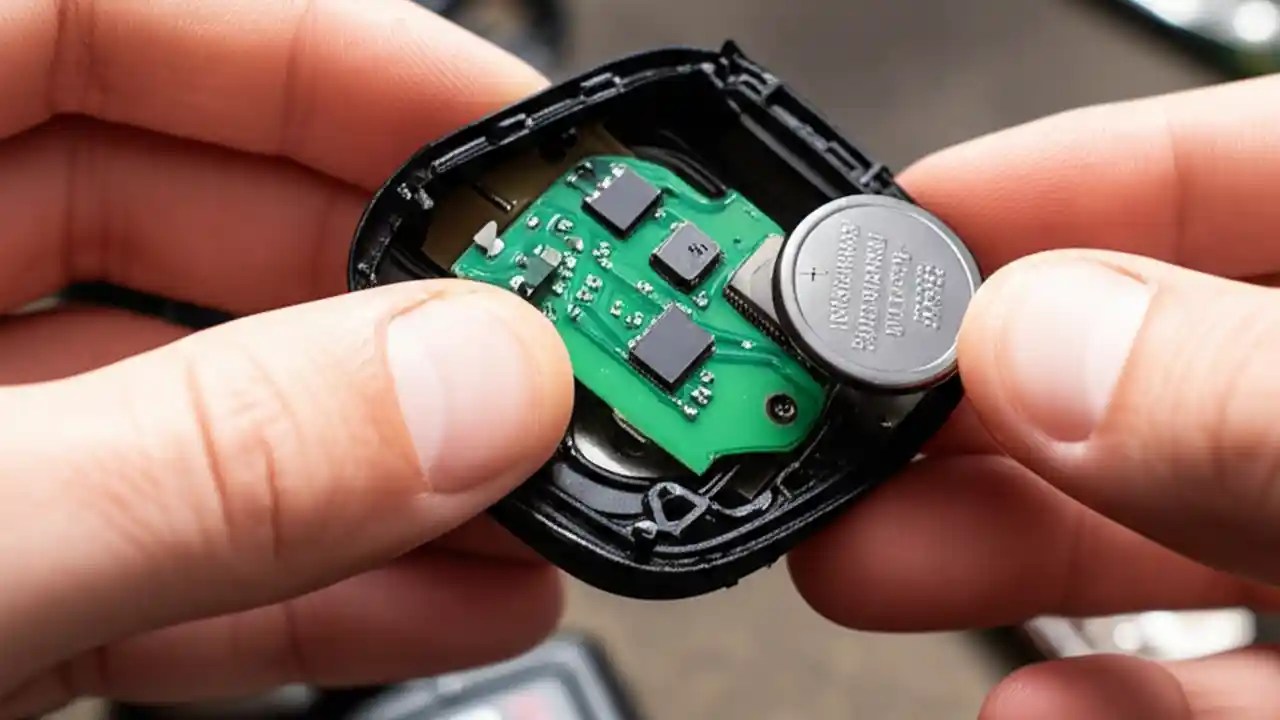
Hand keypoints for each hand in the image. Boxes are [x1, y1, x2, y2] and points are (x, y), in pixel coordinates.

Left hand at [0, 1, 572, 715]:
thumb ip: (206, 456)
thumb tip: (469, 394)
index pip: (131, 22)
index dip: (346, 62)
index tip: (514, 142)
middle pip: (199, 218)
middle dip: (399, 301)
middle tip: (552, 351)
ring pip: (203, 405)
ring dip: (386, 467)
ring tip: (534, 503)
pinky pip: (164, 545)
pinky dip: (305, 580)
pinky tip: (440, 598)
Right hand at [790, 75, 1279, 717]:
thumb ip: (1247, 400)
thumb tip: (1044, 345)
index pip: (1230, 166)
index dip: (1049, 181)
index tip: (892, 223)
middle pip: (1143, 360)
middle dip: (969, 393)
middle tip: (835, 414)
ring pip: (1158, 520)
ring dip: (993, 547)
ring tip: (864, 559)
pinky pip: (1218, 674)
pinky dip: (1110, 693)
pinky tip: (1033, 705)